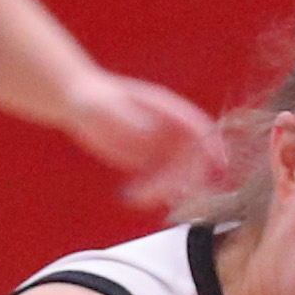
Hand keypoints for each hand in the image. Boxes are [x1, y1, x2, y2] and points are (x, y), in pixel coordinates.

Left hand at [63, 72, 229, 208]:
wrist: (77, 102)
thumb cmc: (91, 98)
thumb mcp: (107, 106)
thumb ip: (129, 118)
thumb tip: (150, 132)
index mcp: (166, 109)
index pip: (199, 128)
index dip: (211, 146)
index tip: (217, 163)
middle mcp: (168, 129)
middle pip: (190, 158)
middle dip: (184, 177)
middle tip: (163, 193)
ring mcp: (159, 146)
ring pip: (175, 174)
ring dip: (165, 190)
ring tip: (137, 196)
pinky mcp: (146, 161)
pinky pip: (157, 181)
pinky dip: (149, 193)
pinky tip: (128, 195)